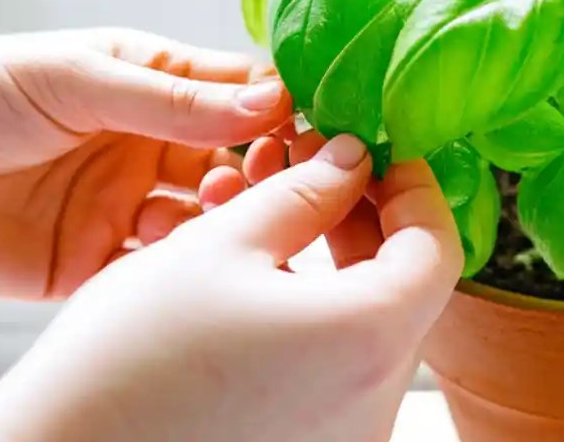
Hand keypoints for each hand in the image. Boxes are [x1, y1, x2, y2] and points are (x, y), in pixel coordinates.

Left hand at [0, 29, 290, 297]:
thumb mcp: (70, 78)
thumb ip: (171, 98)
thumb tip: (271, 103)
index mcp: (146, 80)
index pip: (239, 91)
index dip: (280, 107)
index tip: (313, 124)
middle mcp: (146, 142)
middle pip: (238, 157)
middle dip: (262, 166)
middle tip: (267, 174)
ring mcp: (125, 203)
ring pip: (210, 216)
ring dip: (227, 215)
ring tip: (215, 209)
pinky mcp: (96, 262)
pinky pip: (161, 270)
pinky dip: (182, 267)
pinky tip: (179, 256)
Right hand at [0, 133, 463, 441]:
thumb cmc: (126, 360)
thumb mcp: (219, 245)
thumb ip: (303, 193)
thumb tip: (351, 159)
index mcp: (369, 338)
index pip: (437, 246)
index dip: (413, 187)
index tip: (376, 151)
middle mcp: (375, 401)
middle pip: (408, 289)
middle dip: (372, 219)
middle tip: (324, 171)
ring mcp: (348, 436)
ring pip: (372, 328)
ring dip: (343, 265)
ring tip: (285, 217)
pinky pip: (340, 371)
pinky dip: (321, 317)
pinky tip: (269, 284)